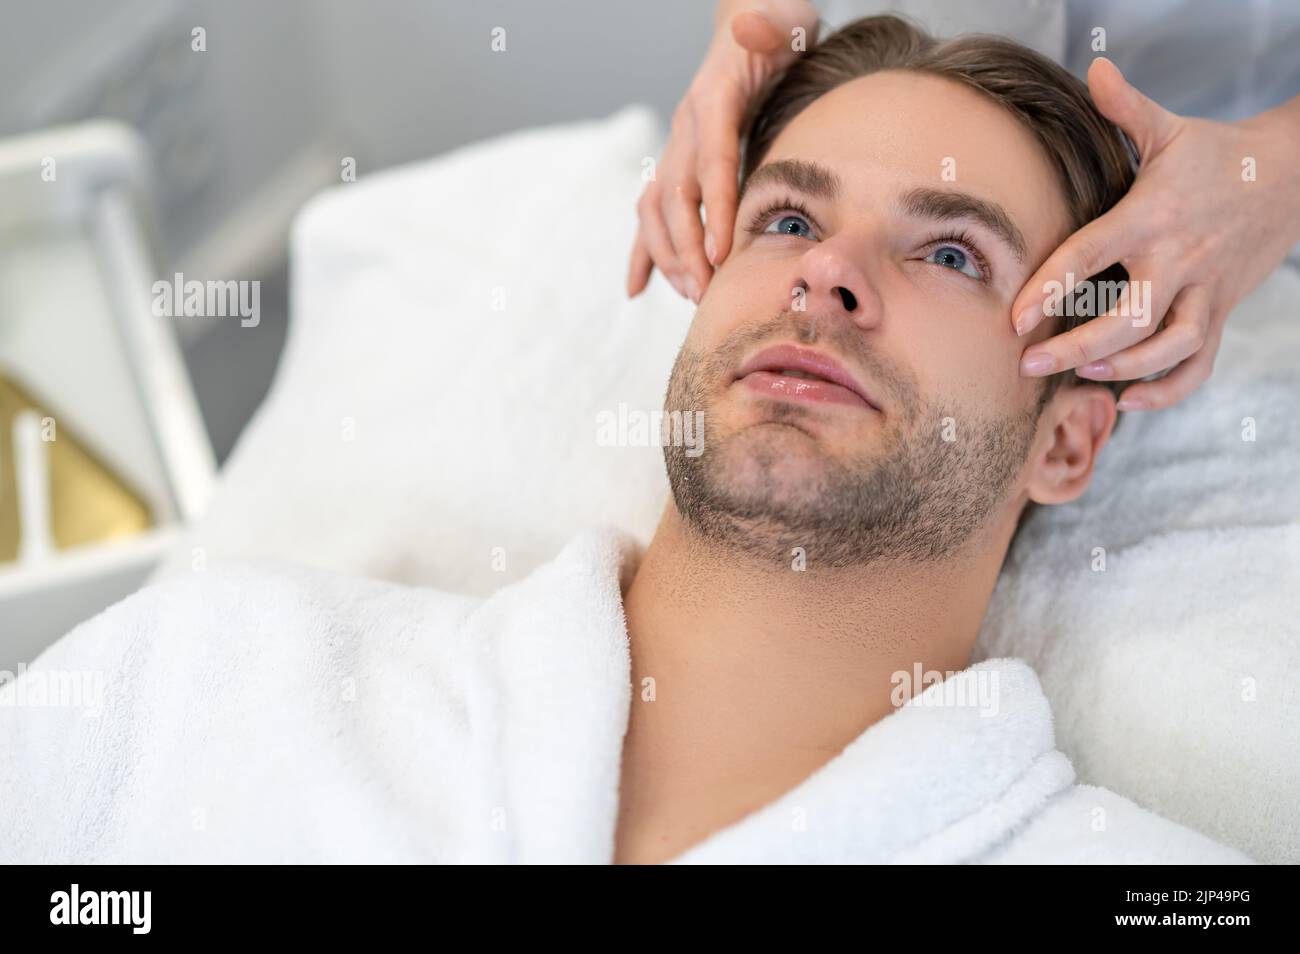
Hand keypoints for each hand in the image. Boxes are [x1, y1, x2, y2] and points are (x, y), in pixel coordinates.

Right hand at [627, 0, 819, 303]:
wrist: (752, 23)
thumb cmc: (776, 27)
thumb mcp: (780, 21)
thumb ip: (767, 28)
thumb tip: (752, 25)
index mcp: (712, 100)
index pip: (710, 163)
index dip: (713, 210)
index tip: (720, 256)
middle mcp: (685, 127)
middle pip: (674, 197)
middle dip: (687, 249)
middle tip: (705, 292)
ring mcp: (677, 146)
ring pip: (656, 210)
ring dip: (668, 257)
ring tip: (690, 294)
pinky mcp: (678, 162)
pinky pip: (650, 213)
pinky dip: (644, 252)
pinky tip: (638, 289)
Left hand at [1013, 58, 1299, 410]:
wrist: (1290, 176)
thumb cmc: (1213, 156)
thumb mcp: (1168, 130)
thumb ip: (1126, 108)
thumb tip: (1095, 70)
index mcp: (1150, 217)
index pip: (1090, 255)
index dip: (1049, 288)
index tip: (1012, 319)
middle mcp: (1177, 260)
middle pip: (1129, 318)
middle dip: (1077, 347)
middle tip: (1029, 366)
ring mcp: (1204, 290)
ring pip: (1171, 346)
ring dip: (1126, 368)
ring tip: (1082, 376)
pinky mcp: (1221, 311)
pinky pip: (1202, 363)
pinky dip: (1171, 389)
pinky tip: (1131, 400)